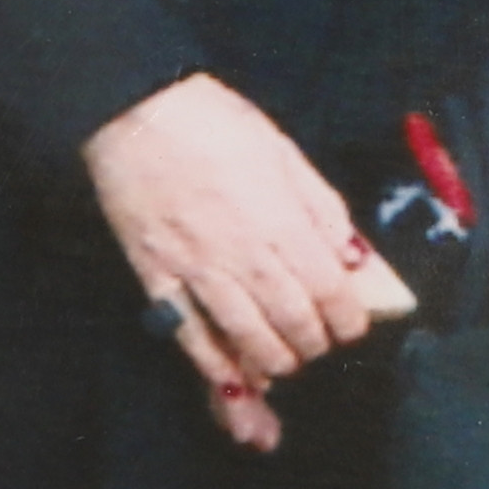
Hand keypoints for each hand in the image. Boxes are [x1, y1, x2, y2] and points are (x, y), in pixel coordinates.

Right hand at [83, 74, 372, 451]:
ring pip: (245, 335)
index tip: (351, 327)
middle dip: (314, 343)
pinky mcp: (157, 278)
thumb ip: (320, 206)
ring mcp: (196, 270)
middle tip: (319, 345)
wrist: (136, 113)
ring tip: (285, 362)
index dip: (347, 318)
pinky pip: (188, 334)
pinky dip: (213, 362)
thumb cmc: (215, 122)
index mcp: (280, 217)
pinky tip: (232, 376)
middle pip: (292, 319)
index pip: (328, 288)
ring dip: (274, 359)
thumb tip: (352, 254)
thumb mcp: (283, 151)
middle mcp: (243, 252)